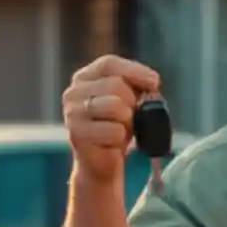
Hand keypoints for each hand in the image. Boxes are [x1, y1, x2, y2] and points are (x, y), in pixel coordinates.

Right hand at [61, 54, 160, 182]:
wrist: (102, 163)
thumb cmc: (116, 128)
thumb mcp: (129, 102)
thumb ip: (137, 88)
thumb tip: (152, 84)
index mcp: (84, 78)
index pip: (109, 64)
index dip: (134, 70)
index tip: (155, 82)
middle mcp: (73, 92)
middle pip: (115, 85)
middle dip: (133, 102)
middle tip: (133, 117)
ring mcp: (72, 113)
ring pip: (115, 106)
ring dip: (128, 121)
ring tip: (122, 129)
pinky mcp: (76, 134)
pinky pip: (113, 130)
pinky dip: (121, 138)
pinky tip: (112, 142)